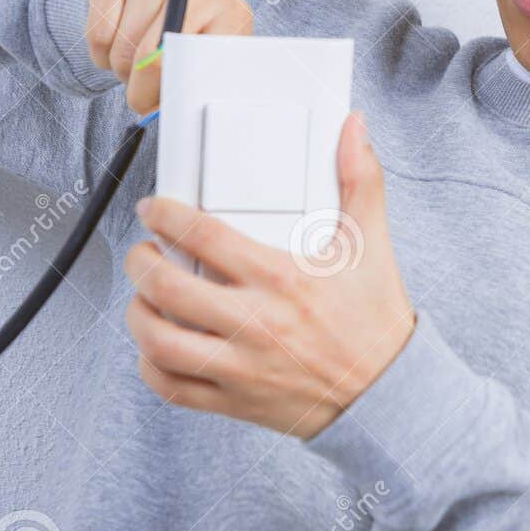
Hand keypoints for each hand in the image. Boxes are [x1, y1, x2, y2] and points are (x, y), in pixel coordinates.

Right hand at [85, 0, 252, 114]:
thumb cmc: (185, 39)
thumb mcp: (203, 63)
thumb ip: (196, 88)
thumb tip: (166, 115)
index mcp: (231, 13)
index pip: (202, 63)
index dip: (176, 92)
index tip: (163, 108)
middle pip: (157, 59)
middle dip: (143, 90)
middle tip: (141, 98)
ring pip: (124, 49)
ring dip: (121, 71)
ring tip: (133, 65)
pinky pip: (99, 34)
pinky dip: (101, 54)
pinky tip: (116, 45)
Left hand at [123, 110, 416, 437]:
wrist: (390, 393)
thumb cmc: (375, 318)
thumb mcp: (370, 243)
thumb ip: (360, 179)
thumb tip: (354, 128)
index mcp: (282, 277)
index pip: (204, 235)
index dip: (165, 215)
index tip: (153, 209)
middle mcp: (256, 323)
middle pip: (168, 288)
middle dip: (141, 263)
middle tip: (143, 251)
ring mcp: (243, 366)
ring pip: (161, 342)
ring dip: (139, 315)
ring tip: (143, 297)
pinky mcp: (237, 401)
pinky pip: (174, 388)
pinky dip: (152, 367)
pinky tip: (157, 346)